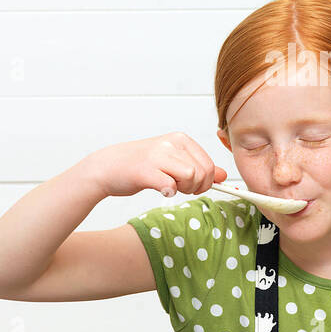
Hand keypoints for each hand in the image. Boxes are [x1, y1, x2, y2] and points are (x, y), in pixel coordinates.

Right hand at [83, 133, 228, 200]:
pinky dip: (168, 192)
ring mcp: (157, 155)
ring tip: (168, 186)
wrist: (108, 167)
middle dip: (195, 187)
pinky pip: (170, 186)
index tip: (193, 186)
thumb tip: (222, 176)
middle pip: (202, 173)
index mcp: (180, 139)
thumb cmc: (142, 165)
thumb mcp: (174, 161)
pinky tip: (159, 189)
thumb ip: (198, 167)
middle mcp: (170, 143)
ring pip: (191, 178)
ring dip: (182, 189)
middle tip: (179, 187)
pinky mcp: (145, 170)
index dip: (206, 182)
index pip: (209, 164)